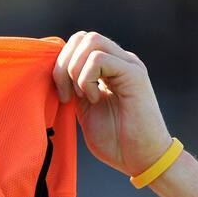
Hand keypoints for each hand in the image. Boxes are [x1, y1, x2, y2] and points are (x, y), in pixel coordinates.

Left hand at [53, 31, 172, 176]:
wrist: (142, 159)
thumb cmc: (116, 142)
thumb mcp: (85, 111)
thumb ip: (75, 89)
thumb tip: (56, 74)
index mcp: (108, 69)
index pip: (78, 44)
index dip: (61, 64)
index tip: (63, 95)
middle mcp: (119, 61)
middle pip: (82, 37)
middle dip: (64, 64)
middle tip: (68, 96)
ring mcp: (128, 65)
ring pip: (91, 41)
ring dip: (75, 70)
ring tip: (83, 97)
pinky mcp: (134, 74)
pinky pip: (99, 59)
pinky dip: (87, 79)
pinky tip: (94, 99)